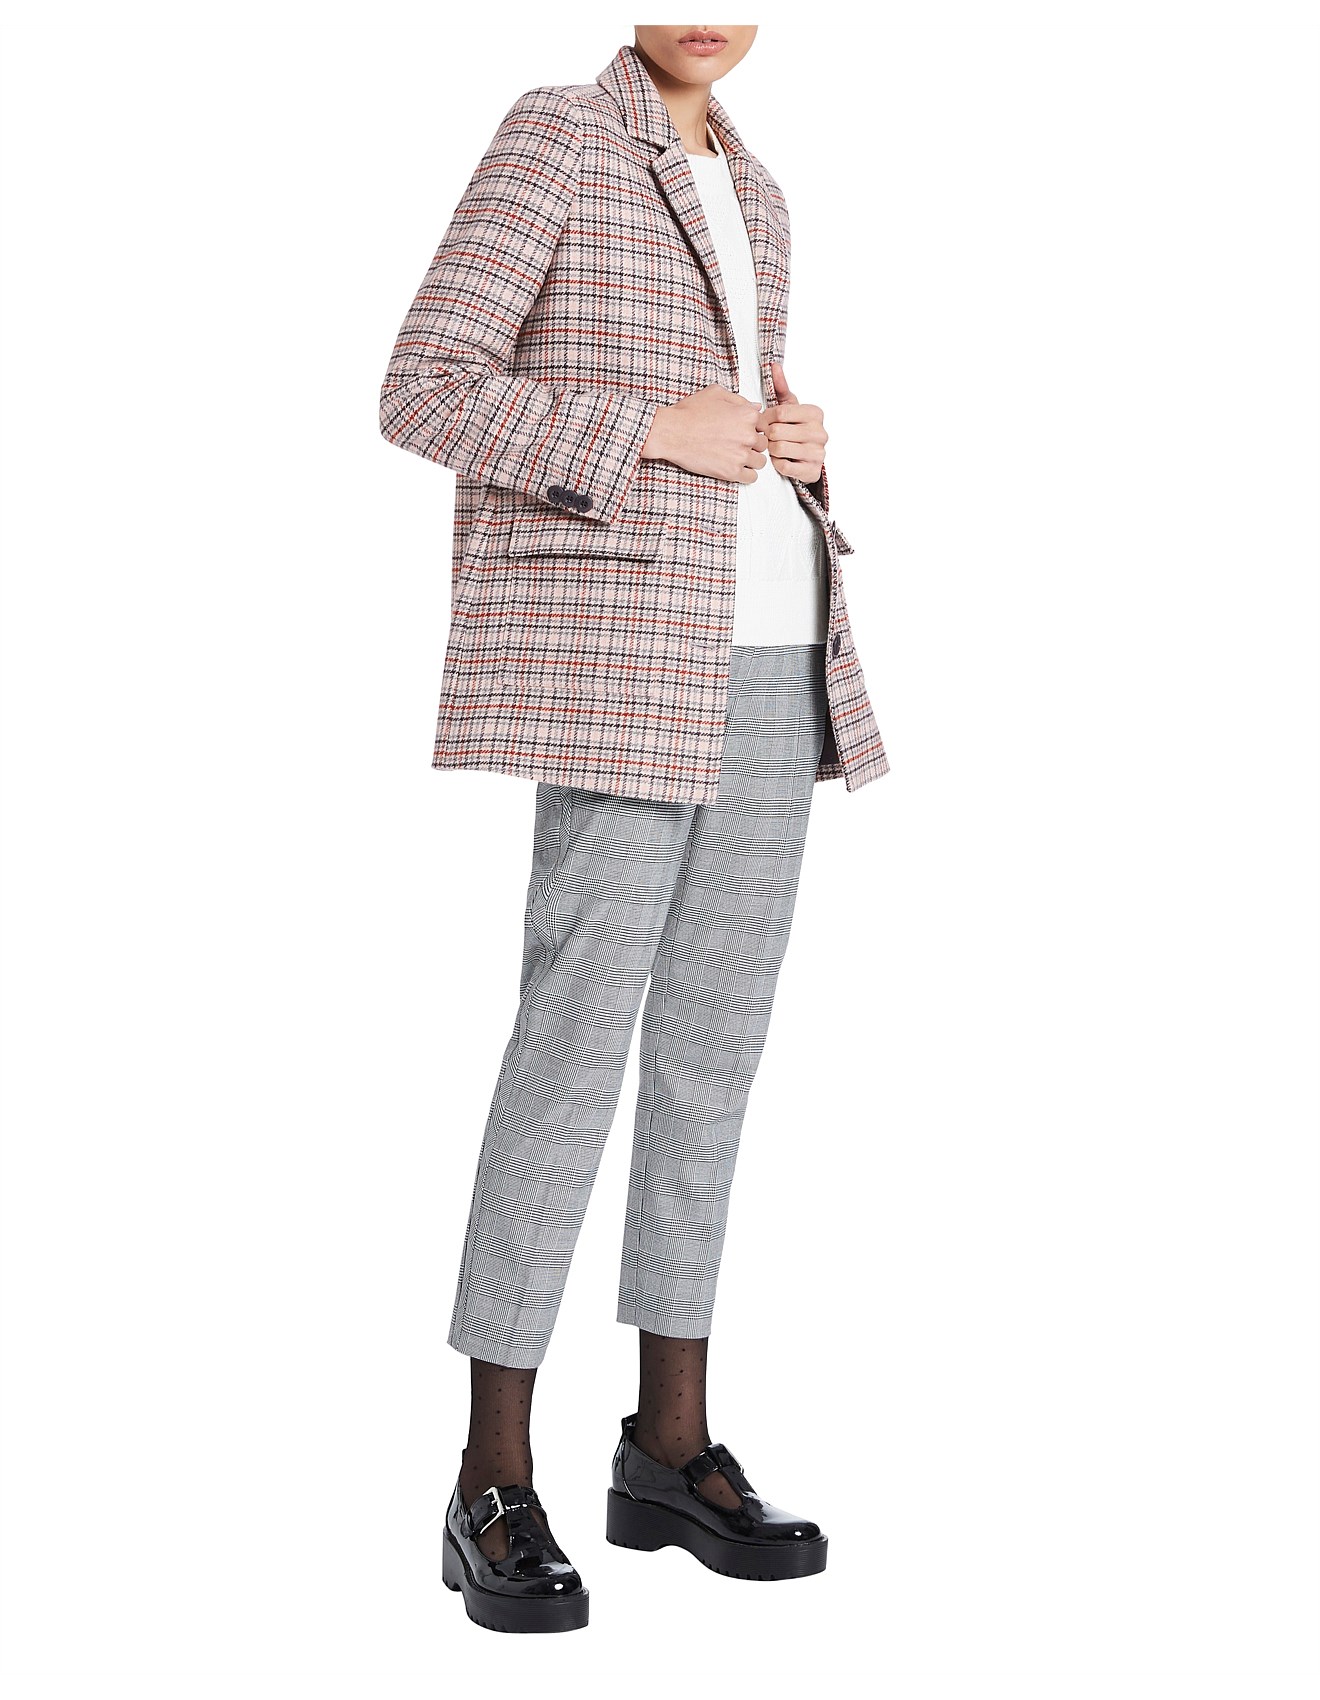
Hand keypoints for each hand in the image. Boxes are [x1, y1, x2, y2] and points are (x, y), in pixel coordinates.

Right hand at [640, 384, 768, 482]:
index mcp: (747, 415)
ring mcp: (741, 455)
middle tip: (737, 444)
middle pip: (763, 444)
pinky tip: (736, 469)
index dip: (755, 428)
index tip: (745, 431)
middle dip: (753, 444)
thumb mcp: (715, 393)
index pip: (764, 425)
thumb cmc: (689, 412)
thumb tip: (756, 407)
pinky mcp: (731, 472)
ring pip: (760, 461)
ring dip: (751, 460)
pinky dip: (746, 474)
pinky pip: (751, 477)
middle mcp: (748, 435)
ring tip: (737, 457)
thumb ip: (739, 400)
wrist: (671, 433)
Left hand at [759, 361, 826, 484]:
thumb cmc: (795, 429)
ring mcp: (818, 452)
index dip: (767, 419)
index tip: (767, 422)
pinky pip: (784, 466)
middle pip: (777, 432)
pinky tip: (782, 459)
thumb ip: (781, 388)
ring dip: (772, 450)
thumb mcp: (789, 407)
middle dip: (769, 436)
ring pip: (779, 449)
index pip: (779, 413)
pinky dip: (778, 464)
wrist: (807, 458)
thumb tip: (774, 366)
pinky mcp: (812, 471)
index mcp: (815, 413)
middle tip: (771, 437)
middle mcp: (820, 432)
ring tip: (776, 447)